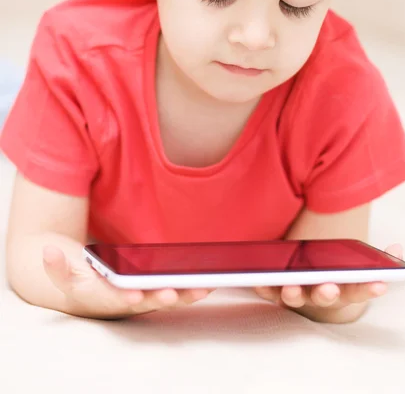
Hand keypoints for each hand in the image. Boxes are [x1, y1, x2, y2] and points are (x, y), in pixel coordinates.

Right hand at [43, 246, 212, 318]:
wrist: (86, 291)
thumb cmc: (78, 279)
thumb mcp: (63, 271)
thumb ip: (56, 264)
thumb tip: (48, 250)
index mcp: (102, 297)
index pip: (112, 299)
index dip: (123, 297)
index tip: (135, 294)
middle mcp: (125, 303)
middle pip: (146, 303)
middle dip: (161, 298)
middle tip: (175, 292)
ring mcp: (142, 300)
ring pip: (164, 300)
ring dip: (184, 295)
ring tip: (203, 286)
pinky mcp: (154, 294)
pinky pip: (174, 292)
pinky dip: (189, 289)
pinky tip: (208, 281)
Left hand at [255, 244, 402, 319]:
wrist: (309, 286)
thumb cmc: (335, 273)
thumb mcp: (356, 265)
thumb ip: (377, 258)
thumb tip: (397, 247)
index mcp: (343, 290)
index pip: (359, 292)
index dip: (370, 288)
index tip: (380, 283)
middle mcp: (320, 296)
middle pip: (326, 298)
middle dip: (327, 293)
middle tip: (329, 287)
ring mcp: (299, 296)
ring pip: (296, 298)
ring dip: (294, 293)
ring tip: (291, 286)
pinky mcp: (276, 291)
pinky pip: (269, 292)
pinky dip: (264, 288)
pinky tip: (259, 281)